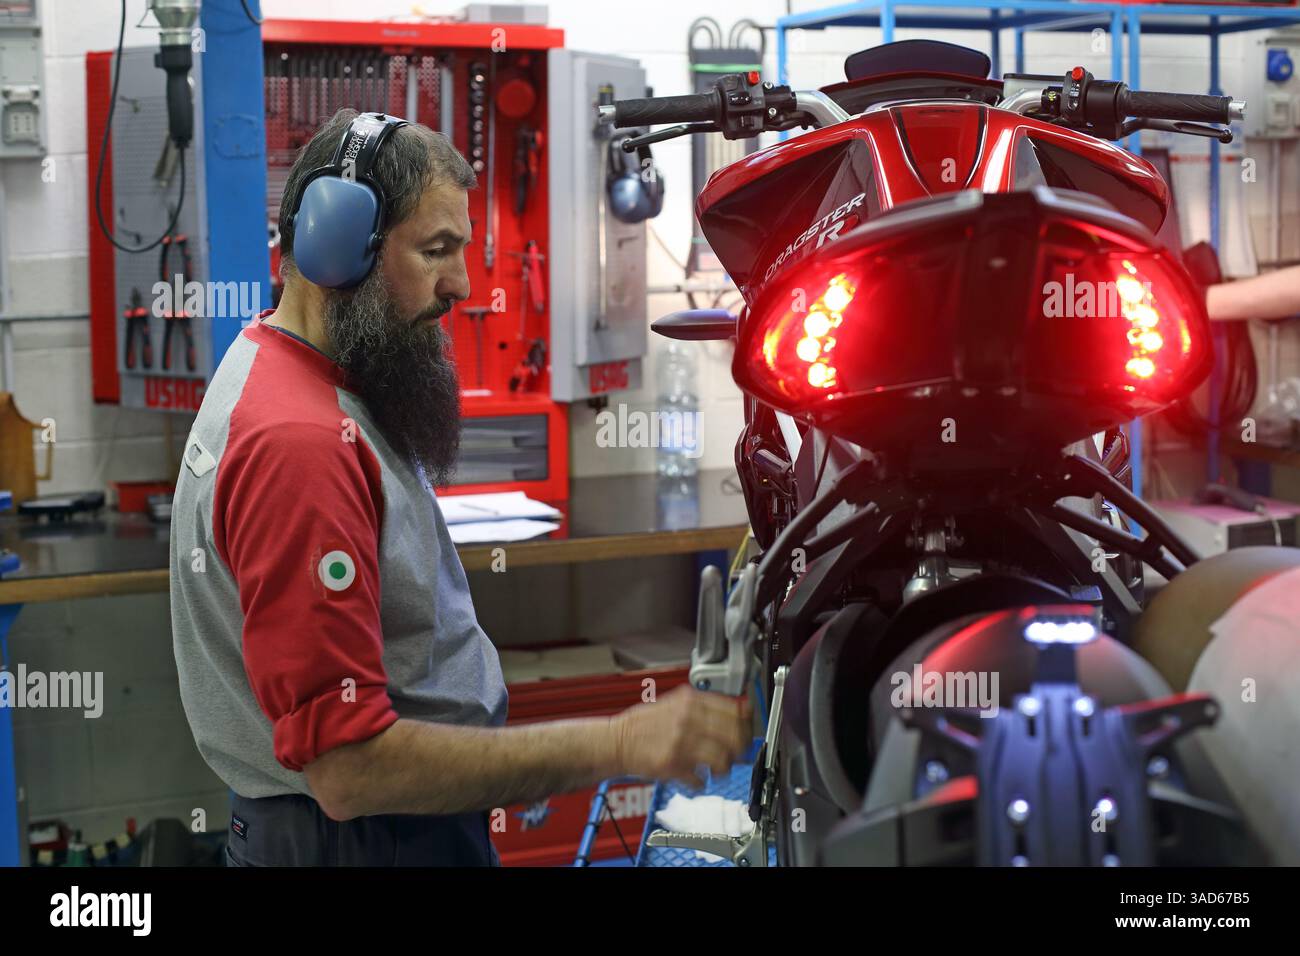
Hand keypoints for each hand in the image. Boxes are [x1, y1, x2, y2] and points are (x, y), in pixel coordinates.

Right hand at [611, 685, 752, 786]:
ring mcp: (680, 742)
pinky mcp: (672, 765)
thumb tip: (740, 711)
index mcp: (690, 700)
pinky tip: (695, 777)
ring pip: (722, 759)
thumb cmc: (644, 724)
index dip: (746, 725)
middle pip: (734, 735)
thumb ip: (704, 707)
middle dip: (740, 750)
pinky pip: (701, 779)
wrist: (615, 741)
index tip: (746, 733)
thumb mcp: (675, 703)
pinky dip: (701, 782)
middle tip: (735, 755)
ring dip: (723, 769)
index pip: (735, 710)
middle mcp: (688, 718)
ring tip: (716, 770)